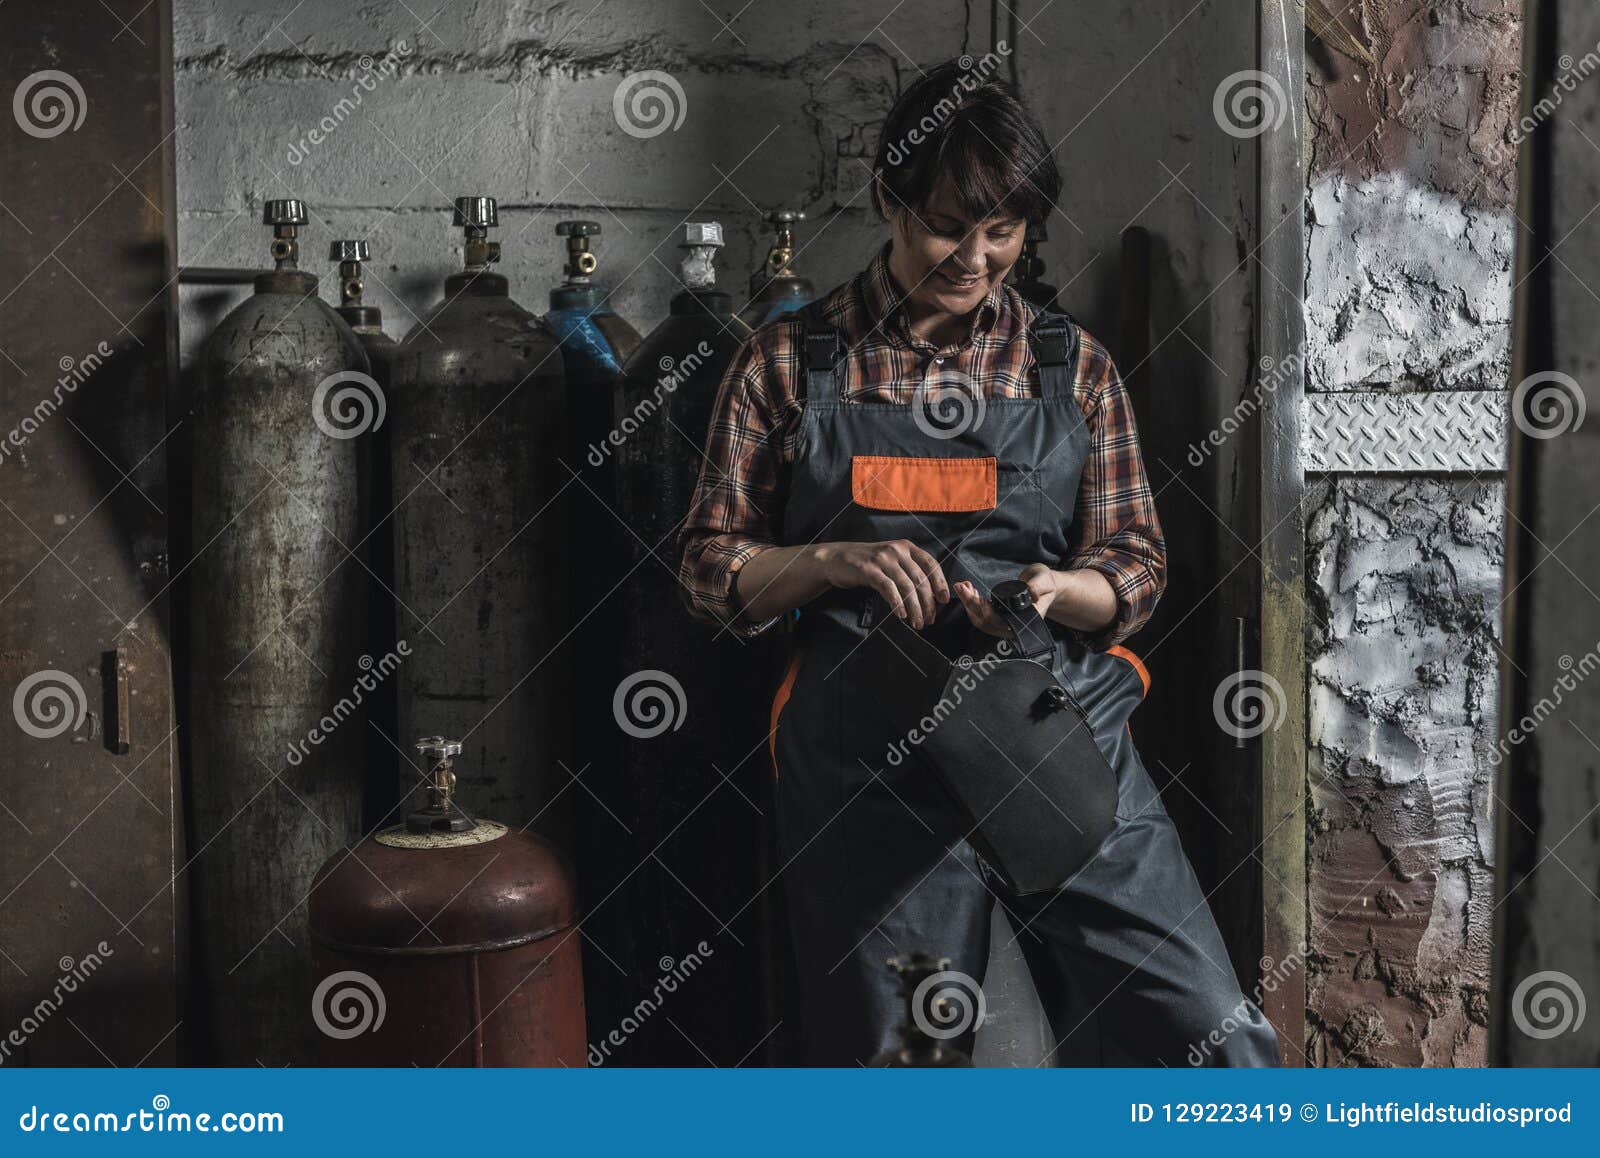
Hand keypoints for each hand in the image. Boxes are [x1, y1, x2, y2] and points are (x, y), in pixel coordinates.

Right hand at [813, 539, 949, 628]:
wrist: (836, 559)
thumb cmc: (868, 564)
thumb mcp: (891, 560)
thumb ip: (909, 570)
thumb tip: (930, 594)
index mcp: (906, 547)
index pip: (931, 564)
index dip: (940, 583)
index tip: (944, 600)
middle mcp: (897, 550)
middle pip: (920, 579)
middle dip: (928, 603)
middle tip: (930, 620)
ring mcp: (882, 559)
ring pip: (906, 587)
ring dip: (915, 608)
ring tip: (917, 623)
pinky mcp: (869, 570)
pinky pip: (889, 589)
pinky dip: (898, 604)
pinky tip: (902, 615)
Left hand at [954, 564, 1059, 637]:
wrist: (1044, 585)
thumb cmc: (1046, 584)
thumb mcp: (1045, 582)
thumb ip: (1038, 587)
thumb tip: (1032, 593)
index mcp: (1024, 621)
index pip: (1001, 624)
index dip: (988, 614)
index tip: (981, 599)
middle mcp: (1012, 626)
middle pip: (985, 622)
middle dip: (971, 604)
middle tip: (962, 587)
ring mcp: (1003, 622)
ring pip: (979, 619)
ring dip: (968, 603)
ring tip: (962, 586)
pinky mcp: (996, 616)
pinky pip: (980, 615)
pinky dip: (971, 603)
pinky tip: (968, 590)